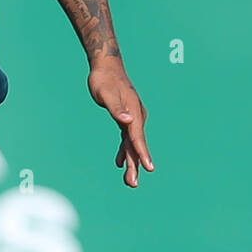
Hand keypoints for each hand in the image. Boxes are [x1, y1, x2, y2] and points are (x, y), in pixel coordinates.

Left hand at [87, 59, 153, 187]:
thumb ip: (115, 108)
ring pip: (133, 144)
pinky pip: (127, 139)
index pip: (137, 137)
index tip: (148, 168)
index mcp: (133, 112)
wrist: (106, 67)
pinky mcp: (126, 118)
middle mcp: (136, 117)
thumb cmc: (104, 80)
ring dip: (131, 162)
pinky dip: (125, 151)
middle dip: (135, 165)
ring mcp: (132, 118)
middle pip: (136, 145)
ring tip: (129, 181)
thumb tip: (127, 120)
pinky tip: (120, 162)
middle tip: (132, 184)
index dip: (142, 153)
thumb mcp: (106, 94)